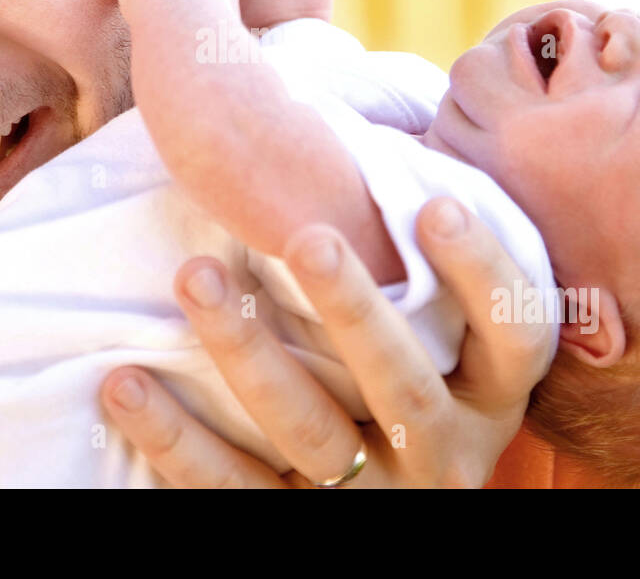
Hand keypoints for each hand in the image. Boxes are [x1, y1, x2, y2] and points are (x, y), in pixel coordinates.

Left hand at [100, 197, 554, 486]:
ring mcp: (373, 497)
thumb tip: (387, 111)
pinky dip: (175, 440)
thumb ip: (422, 249)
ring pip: (312, 434)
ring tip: (195, 277)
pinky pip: (232, 490)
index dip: (484, 273)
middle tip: (306, 236)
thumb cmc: (403, 368)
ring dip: (250, 355)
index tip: (435, 201)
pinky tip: (124, 383)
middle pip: (403, 387)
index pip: (516, 334)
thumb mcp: (444, 331)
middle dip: (354, 312)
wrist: (386, 496)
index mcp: (491, 393)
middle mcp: (445, 451)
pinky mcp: (297, 527)